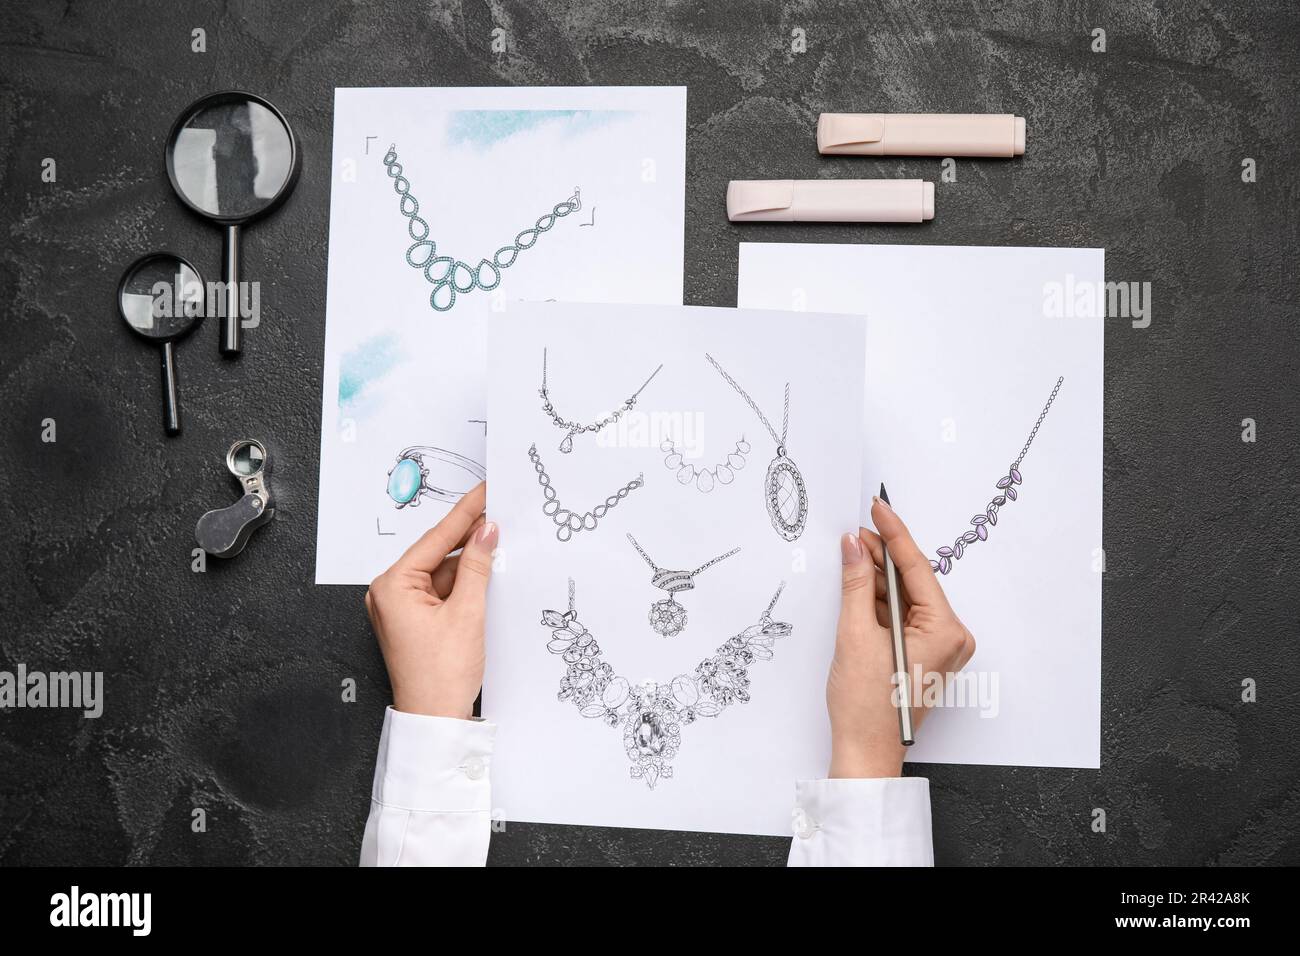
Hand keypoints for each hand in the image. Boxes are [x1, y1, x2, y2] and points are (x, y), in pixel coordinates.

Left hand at [365, 482, 497, 719]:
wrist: (435, 721)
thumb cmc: (441, 675)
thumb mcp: (467, 613)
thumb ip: (478, 566)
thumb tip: (487, 531)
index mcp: (392, 586)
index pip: (436, 539)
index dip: (466, 513)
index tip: (485, 491)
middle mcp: (389, 593)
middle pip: (438, 553)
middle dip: (470, 537)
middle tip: (500, 512)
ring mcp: (400, 608)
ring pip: (443, 572)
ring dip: (471, 563)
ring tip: (502, 543)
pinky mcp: (414, 620)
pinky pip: (441, 591)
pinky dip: (465, 583)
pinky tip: (488, 572)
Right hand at [827, 495, 975, 777]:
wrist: (866, 751)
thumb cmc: (867, 706)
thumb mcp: (855, 634)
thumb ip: (856, 584)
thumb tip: (853, 546)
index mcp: (946, 630)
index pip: (916, 568)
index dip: (894, 534)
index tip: (878, 507)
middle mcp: (951, 636)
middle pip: (913, 580)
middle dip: (883, 554)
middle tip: (855, 530)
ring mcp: (939, 646)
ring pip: (906, 597)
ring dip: (878, 577)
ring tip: (851, 552)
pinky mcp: (923, 653)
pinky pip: (903, 615)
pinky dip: (880, 600)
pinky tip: (859, 582)